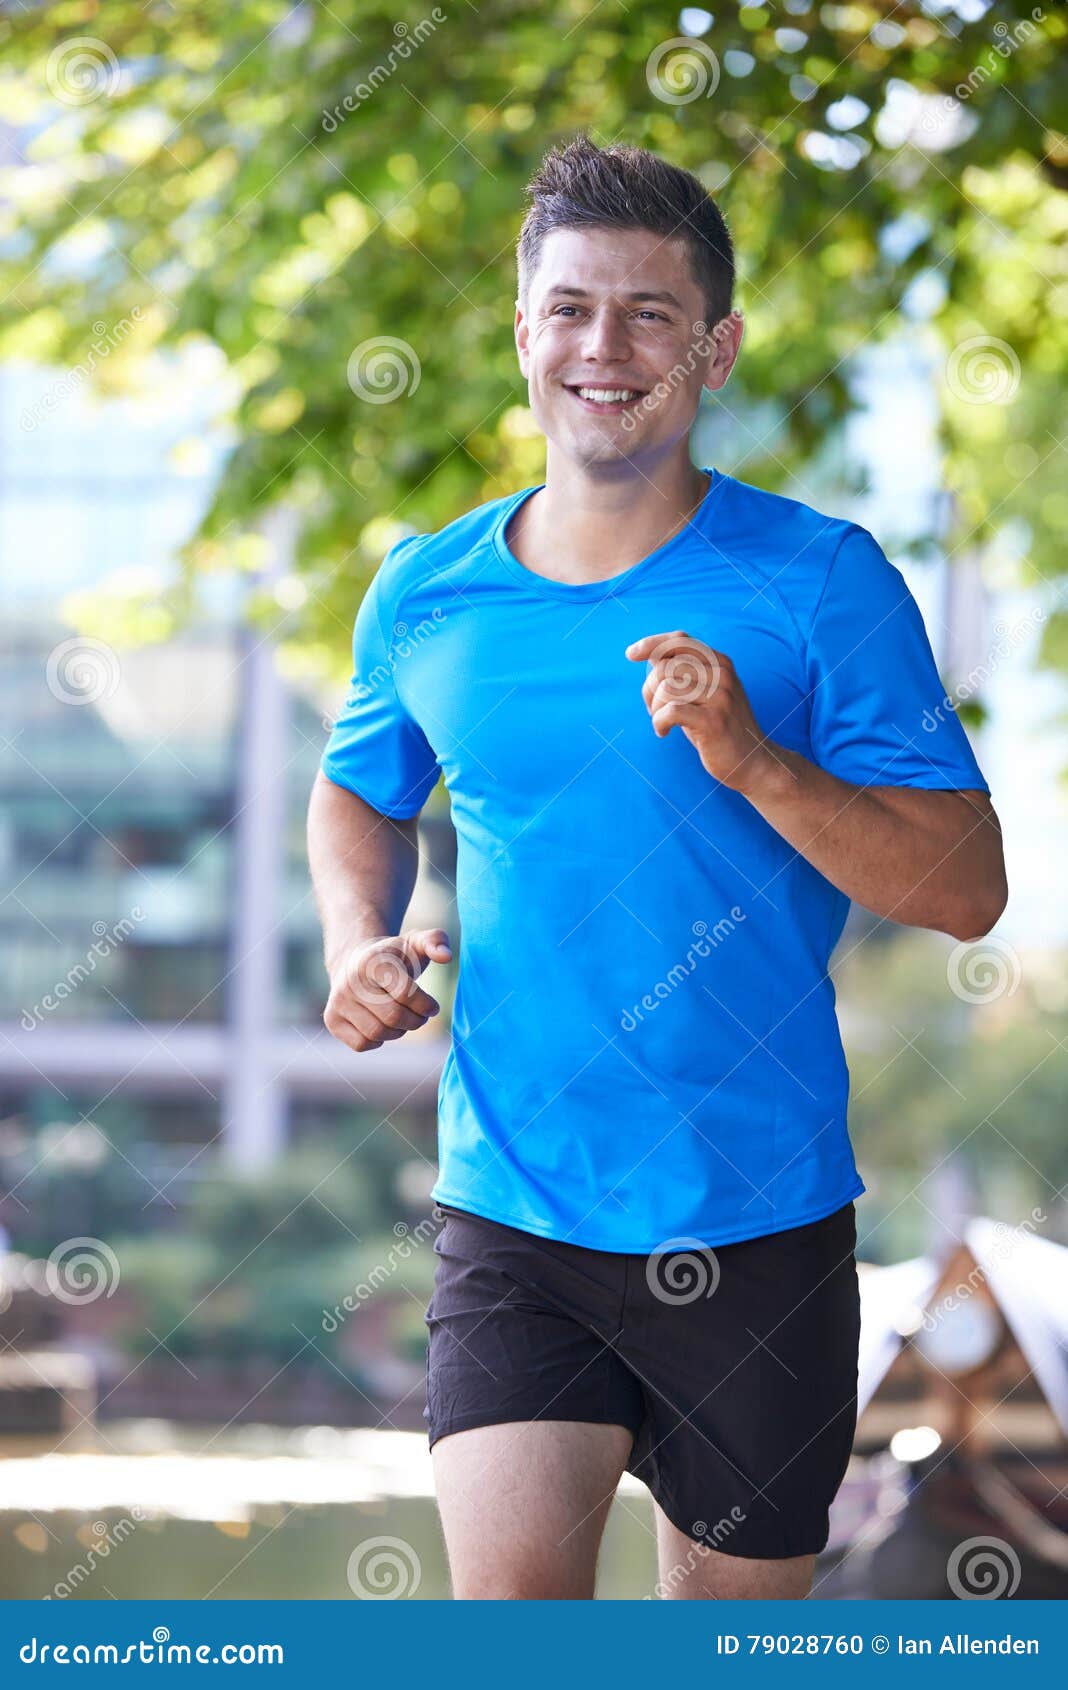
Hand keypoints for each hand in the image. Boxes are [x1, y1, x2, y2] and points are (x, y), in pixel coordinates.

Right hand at [323, 927, 451, 1052]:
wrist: (356, 962)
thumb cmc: (394, 957)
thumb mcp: (415, 943)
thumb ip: (435, 941)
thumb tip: (446, 956)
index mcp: (372, 961)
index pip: (405, 994)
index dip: (426, 1005)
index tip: (432, 1006)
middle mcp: (350, 981)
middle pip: (393, 1017)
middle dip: (415, 1021)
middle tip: (421, 1016)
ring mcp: (338, 1001)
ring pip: (377, 1033)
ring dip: (398, 1032)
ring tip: (403, 1019)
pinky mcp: (332, 1020)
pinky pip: (361, 1044)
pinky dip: (378, 1040)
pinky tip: (381, 1024)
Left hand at [625, 630, 780, 796]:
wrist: (752, 761)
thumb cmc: (718, 728)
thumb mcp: (705, 693)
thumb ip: (684, 673)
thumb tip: (650, 654)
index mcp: (720, 662)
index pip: (680, 640)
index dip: (651, 644)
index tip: (631, 654)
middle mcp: (722, 674)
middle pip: (666, 667)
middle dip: (649, 689)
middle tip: (653, 709)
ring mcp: (720, 697)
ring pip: (666, 688)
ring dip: (654, 708)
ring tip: (661, 722)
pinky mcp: (713, 721)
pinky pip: (671, 711)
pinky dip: (659, 722)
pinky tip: (663, 732)